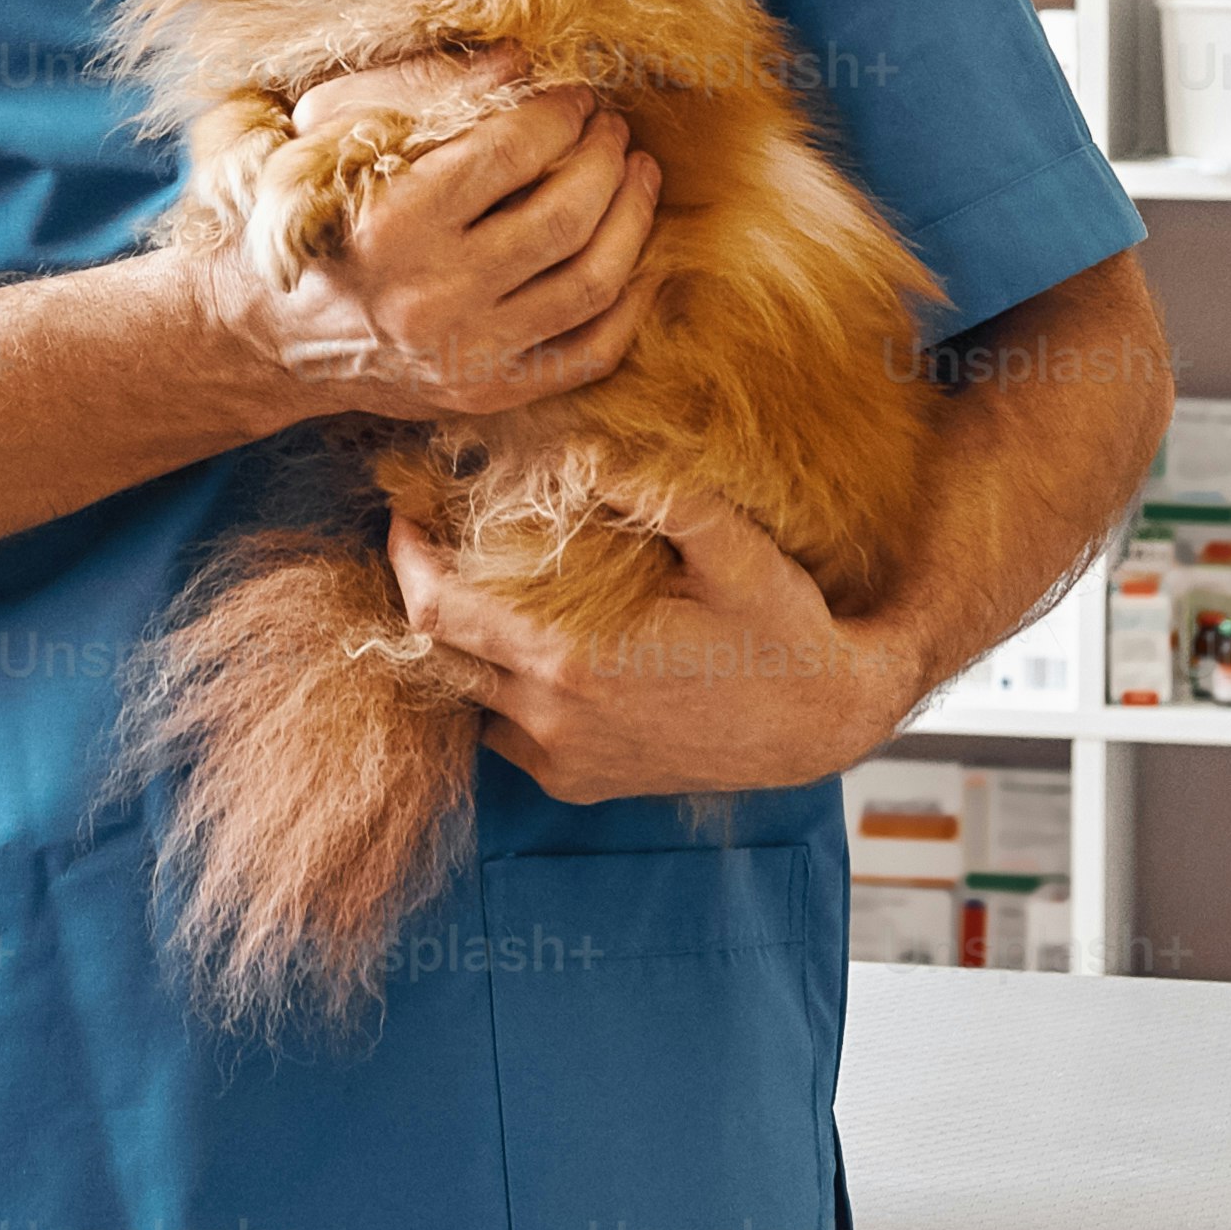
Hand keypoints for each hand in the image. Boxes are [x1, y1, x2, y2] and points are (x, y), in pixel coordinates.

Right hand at [185, 49, 660, 421]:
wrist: (268, 332)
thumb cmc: (302, 214)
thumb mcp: (331, 132)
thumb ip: (420, 87)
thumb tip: (517, 60)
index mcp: (390, 223)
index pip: (510, 152)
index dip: (558, 113)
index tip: (575, 94)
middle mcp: (431, 296)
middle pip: (563, 217)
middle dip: (604, 158)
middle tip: (612, 126)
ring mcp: (466, 354)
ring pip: (591, 283)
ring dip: (633, 217)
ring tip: (638, 172)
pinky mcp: (489, 393)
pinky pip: (591, 351)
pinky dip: (632, 301)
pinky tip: (641, 253)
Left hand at [392, 488, 921, 803]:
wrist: (824, 725)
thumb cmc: (781, 631)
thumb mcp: (735, 550)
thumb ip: (659, 494)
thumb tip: (580, 447)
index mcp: (572, 660)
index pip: (438, 609)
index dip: (406, 555)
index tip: (407, 510)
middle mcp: (553, 718)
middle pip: (436, 654)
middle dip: (420, 590)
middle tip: (429, 537)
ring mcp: (563, 758)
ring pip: (467, 696)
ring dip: (462, 642)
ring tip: (481, 586)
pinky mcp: (579, 782)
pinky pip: (506, 733)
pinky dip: (500, 688)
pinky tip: (530, 646)